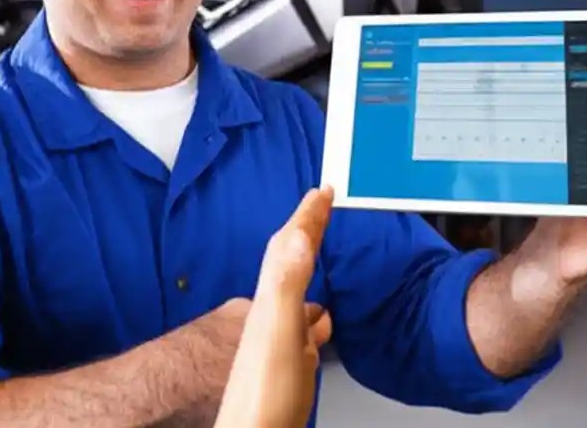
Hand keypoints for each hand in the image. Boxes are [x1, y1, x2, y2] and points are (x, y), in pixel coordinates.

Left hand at [213, 185, 334, 427]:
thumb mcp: (278, 331)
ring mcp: (276, 339)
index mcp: (271, 302)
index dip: (306, 216)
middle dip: (306, 231)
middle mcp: (269, 316)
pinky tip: (317, 321)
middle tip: (320, 206)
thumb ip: (287, 283)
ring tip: (317, 247)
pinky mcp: (285, 364)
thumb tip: (297, 235)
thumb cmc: (263, 396)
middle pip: (288, 262)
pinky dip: (313, 309)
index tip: (323, 190)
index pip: (289, 246)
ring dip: (307, 264)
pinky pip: (301, 324)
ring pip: (293, 290)